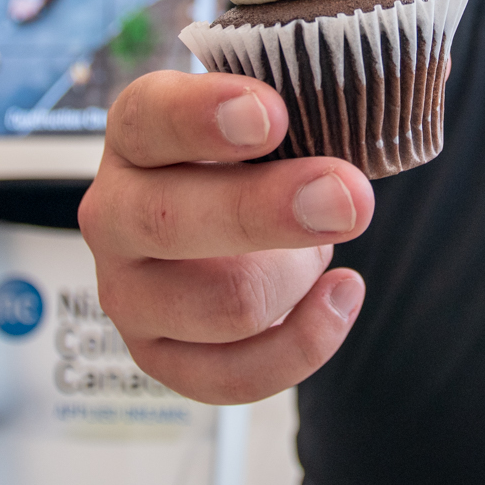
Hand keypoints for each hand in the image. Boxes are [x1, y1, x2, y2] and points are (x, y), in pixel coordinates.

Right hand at [78, 69, 373, 403]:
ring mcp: (127, 292)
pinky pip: (234, 375)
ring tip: (326, 245)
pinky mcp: (158, 357)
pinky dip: (304, 342)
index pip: (149, 118)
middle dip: (266, 211)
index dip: (204, 117)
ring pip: (224, 303)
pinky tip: (341, 292)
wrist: (228, 220)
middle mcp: (114, 213)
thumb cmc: (254, 157)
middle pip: (171, 220)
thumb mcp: (270, 115)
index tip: (272, 115)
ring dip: (297, 274)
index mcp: (135, 133)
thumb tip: (370, 118)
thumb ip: (299, 109)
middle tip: (348, 197)